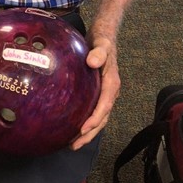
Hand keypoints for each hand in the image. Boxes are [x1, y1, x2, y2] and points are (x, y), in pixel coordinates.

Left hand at [70, 34, 119, 150]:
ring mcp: (104, 94)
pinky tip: (70, 127)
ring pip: (98, 118)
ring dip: (87, 133)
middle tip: (74, 145)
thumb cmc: (102, 41)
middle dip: (90, 134)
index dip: (95, 119)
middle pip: (102, 118)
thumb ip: (99, 52)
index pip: (104, 106)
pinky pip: (92, 111)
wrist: (103, 36)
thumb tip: (93, 61)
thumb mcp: (101, 43)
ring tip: (72, 144)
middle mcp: (110, 92)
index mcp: (112, 83)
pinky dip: (84, 121)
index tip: (82, 129)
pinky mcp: (97, 93)